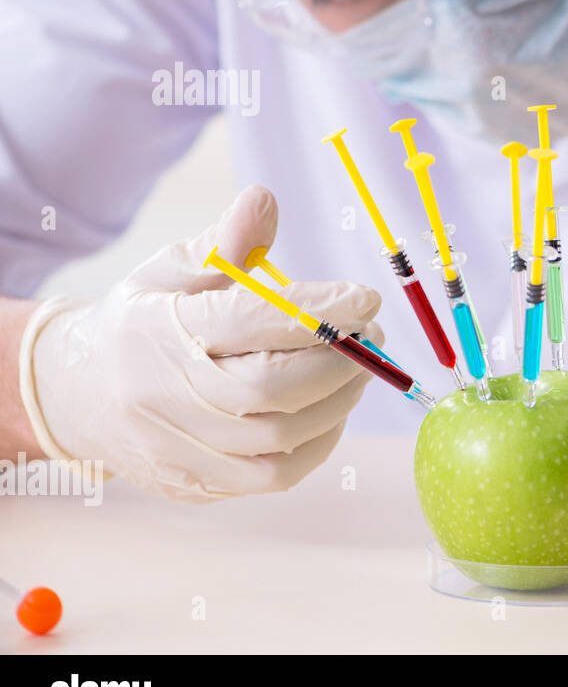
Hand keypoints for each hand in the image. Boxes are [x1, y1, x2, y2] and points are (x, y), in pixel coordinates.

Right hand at [18, 186, 381, 500]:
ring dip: (337, 401)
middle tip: (372, 335)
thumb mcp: (169, 269)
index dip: (318, 312)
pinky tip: (331, 410)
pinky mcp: (195, 485)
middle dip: (339, 360)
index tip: (366, 299)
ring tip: (359, 367)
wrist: (76, 394)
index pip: (250, 321)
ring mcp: (178, 448)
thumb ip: (223, 242)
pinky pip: (273, 476)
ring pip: (280, 436)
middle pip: (272, 387)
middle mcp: (165, 395)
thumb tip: (265, 200)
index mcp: (159, 330)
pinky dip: (317, 443)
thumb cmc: (141, 321)